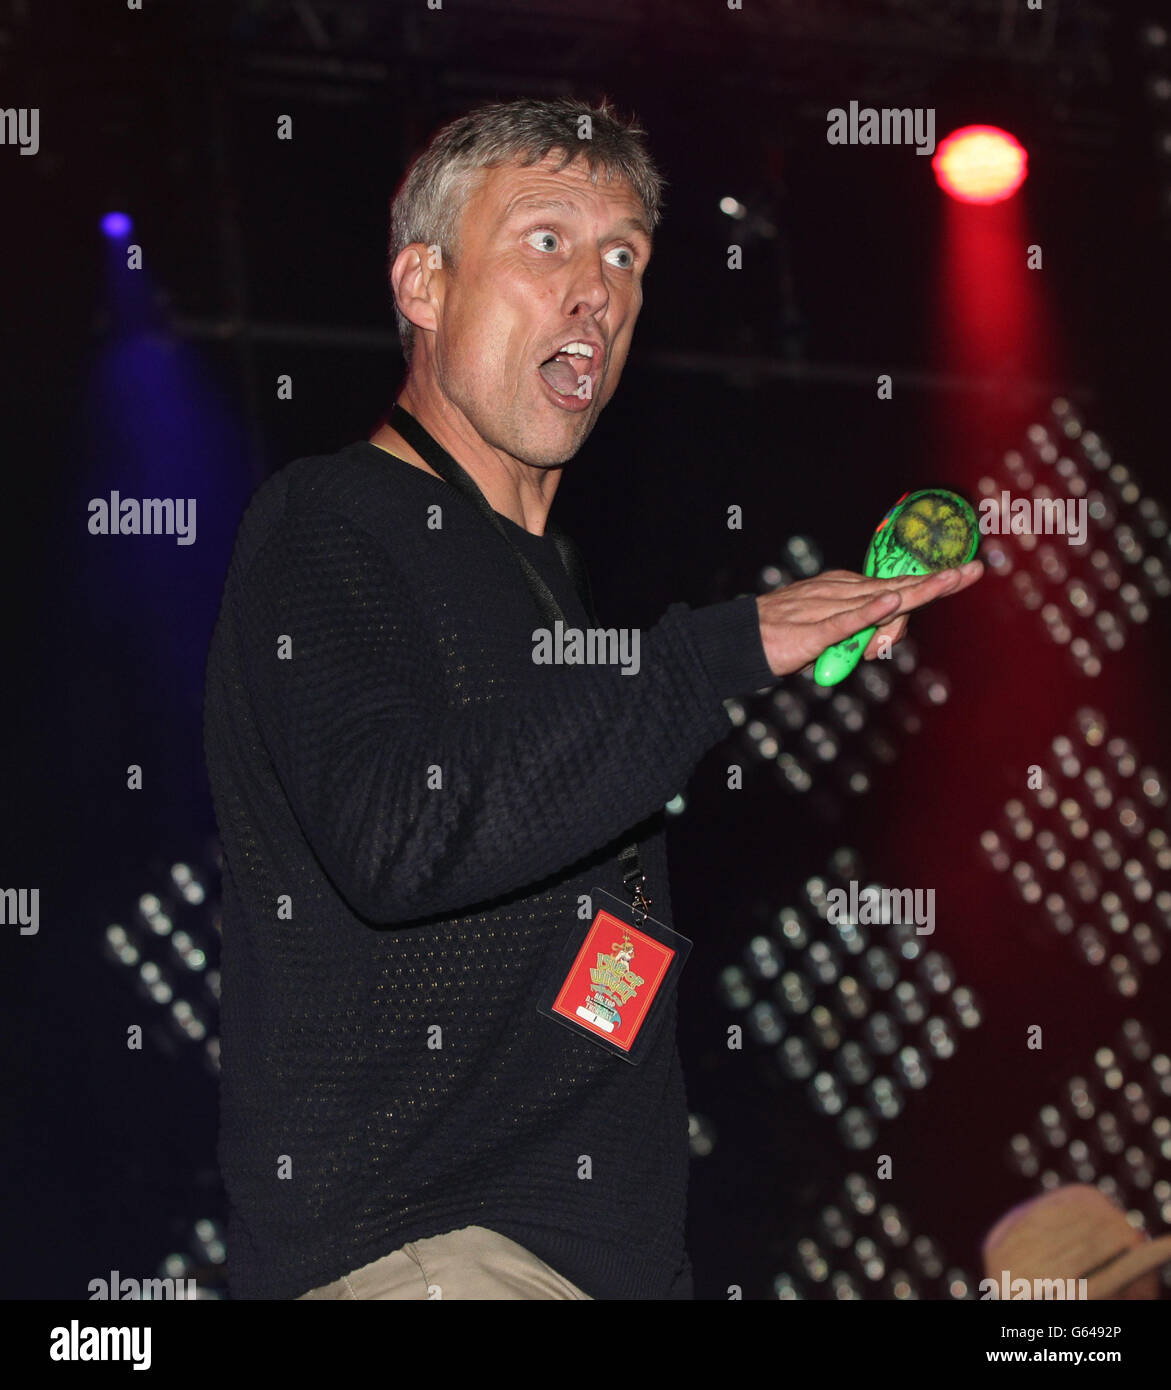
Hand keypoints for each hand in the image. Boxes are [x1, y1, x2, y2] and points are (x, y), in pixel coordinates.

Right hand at [755, 561, 983, 679]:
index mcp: (846, 591)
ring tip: (949, 580)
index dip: (930, 582)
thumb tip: (879, 642)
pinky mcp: (812, 630)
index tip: (963, 573)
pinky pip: (845, 620)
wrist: (738, 641)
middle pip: (896, 588)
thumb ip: (855, 636)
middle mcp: (840, 592)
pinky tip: (892, 602)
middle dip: (937, 580)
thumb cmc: (782, 637)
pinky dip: (869, 612)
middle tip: (972, 570)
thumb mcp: (828, 637)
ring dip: (915, 592)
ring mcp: (826, 608)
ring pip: (879, 601)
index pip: (895, 587)